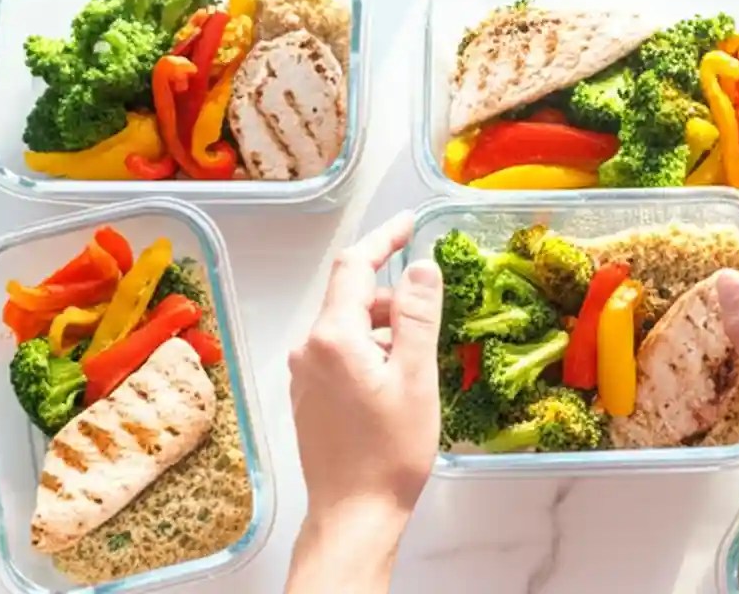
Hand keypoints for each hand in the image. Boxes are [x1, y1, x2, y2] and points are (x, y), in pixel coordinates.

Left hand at [289, 211, 442, 519]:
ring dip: (385, 330)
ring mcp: (305, 374)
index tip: (409, 223)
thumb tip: (422, 266)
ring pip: (349, 329)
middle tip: (433, 318)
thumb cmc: (390, 452)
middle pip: (353, 298)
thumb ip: (418, 316)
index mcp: (333, 336)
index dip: (384, 239)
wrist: (353, 514)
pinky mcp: (309, 397)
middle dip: (394, 298)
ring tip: (419, 363)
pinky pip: (341, 355)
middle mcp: (309, 348)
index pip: (355, 266)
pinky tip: (397, 383)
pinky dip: (371, 353)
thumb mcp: (416, 377)